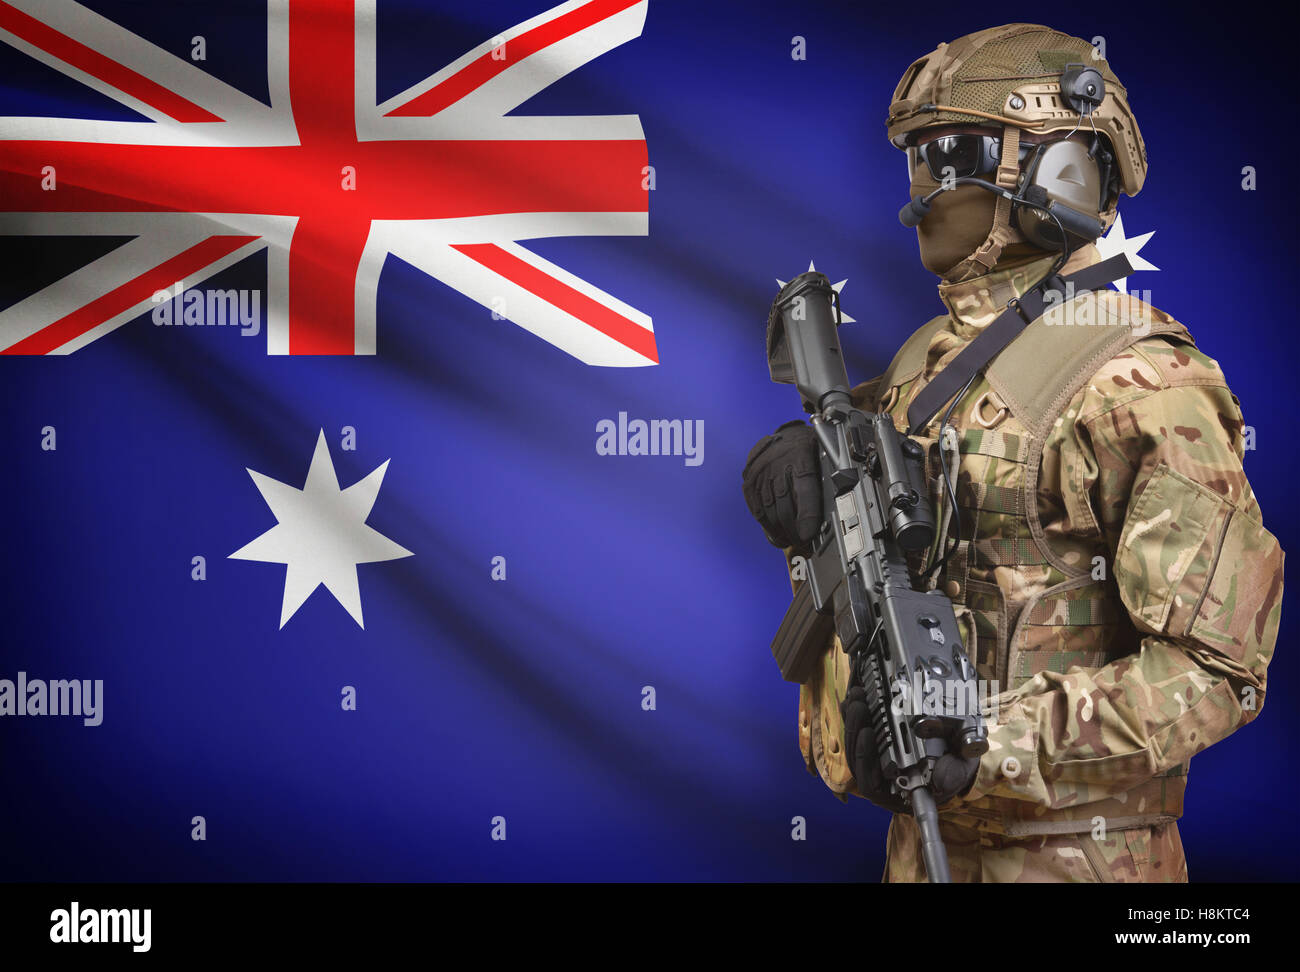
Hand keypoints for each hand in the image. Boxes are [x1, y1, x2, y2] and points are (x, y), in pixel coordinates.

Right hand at [740, 420, 822, 554]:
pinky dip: (765, 523)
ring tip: (790, 541)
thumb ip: (824, 481)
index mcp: (801, 454)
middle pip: (784, 504)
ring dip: (779, 530)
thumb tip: (834, 511)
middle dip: (793, 529)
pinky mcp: (749, 479)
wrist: (786, 433)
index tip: (808, 535)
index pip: (804, 489)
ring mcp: (761, 471)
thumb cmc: (810, 447)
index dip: (806, 516)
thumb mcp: (823, 456)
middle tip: (803, 542)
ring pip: (769, 509)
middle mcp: (778, 462)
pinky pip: (755, 506)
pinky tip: (774, 533)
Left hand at [841, 686, 977, 812]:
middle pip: (857, 759)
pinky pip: (855, 733)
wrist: (959, 750)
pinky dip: (851, 716)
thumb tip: (941, 781)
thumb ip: (955, 772)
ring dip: (853, 719)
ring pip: (854, 744)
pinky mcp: (873, 744)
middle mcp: (885, 779)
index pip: (872, 785)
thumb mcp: (963, 765)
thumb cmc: (956, 762)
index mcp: (902, 790)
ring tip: (858, 698)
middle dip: (856, 729)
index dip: (864, 761)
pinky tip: (852, 699)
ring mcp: (877, 761)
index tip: (867, 734)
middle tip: (860, 707)